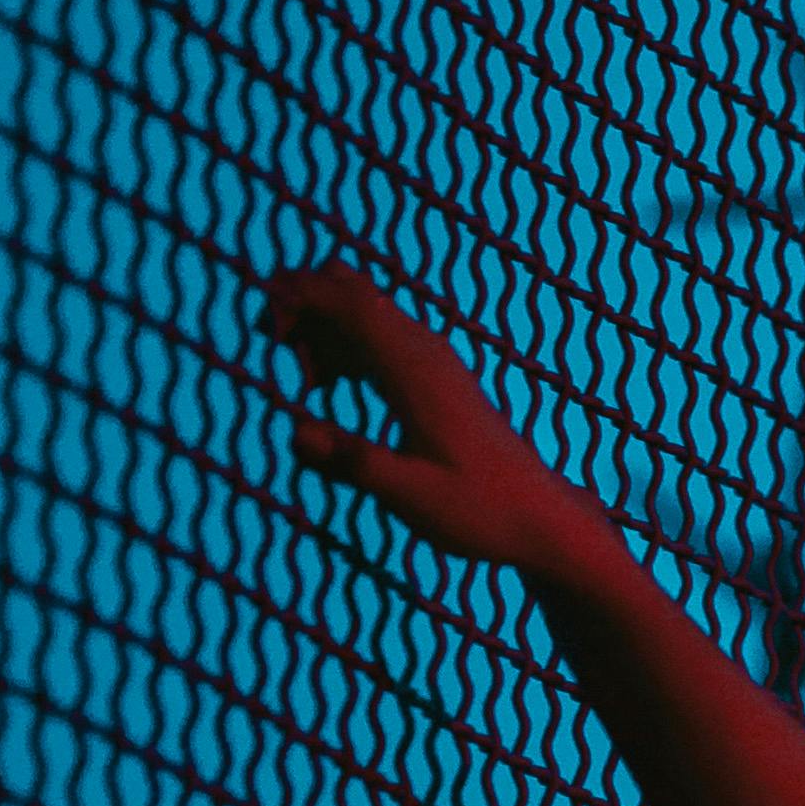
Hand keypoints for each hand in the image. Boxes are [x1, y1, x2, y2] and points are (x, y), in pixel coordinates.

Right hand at [266, 261, 587, 578]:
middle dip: (301, 302)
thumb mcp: (412, 497)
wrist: (538, 517)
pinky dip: (338, 347)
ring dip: (318, 329)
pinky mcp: (428, 376)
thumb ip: (353, 464)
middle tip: (279, 353)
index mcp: (416, 370)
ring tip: (313, 388)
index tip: (266, 329)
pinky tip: (328, 389)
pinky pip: (371, 336)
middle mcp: (422, 351)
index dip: (299, 294)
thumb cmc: (481, 511)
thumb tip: (295, 434)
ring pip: (357, 309)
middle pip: (349, 288)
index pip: (350, 299)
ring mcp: (428, 359)